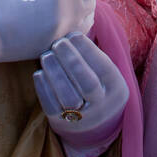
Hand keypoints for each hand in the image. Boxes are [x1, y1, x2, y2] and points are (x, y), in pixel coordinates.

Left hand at [34, 33, 128, 156]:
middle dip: (70, 59)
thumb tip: (72, 28)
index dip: (86, 49)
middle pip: (87, 82)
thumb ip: (94, 57)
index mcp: (117, 89)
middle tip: (57, 43)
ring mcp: (84, 119)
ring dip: (55, 73)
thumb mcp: (107, 75)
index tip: (73, 35)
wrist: (95, 128)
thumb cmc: (98, 87)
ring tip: (46, 56)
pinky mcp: (63, 126)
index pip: (103, 67)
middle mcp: (103, 106)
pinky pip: (52, 108)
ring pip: (68, 96)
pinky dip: (44, 89)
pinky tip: (39, 73)